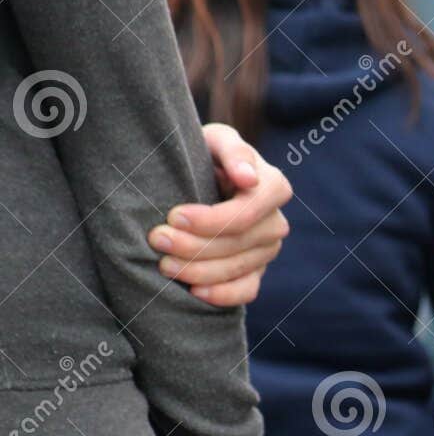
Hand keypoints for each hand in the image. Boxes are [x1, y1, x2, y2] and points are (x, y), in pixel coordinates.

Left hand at [147, 123, 292, 306]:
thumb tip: (249, 178)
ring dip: (200, 270)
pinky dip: (222, 294)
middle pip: (239, 243)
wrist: (198, 178)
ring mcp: (268, 250)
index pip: (247, 213)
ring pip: (239, 269)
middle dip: (195, 245)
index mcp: (273, 187)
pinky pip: (246, 291)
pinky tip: (194, 291)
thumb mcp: (216, 140)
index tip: (174, 217)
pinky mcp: (256, 272)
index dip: (211, 220)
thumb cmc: (205, 154)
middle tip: (156, 239)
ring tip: (164, 264)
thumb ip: (233, 151)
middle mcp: (275, 221)